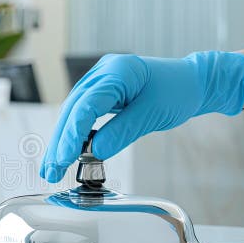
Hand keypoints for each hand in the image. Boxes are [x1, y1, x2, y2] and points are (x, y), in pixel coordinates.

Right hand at [40, 52, 243, 182]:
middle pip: (73, 110)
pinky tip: (67, 152)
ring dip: (63, 141)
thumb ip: (122, 132)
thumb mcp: (153, 114)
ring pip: (73, 113)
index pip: (86, 105)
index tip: (65, 158)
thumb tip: (94, 152)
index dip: (73, 134)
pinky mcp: (101, 92)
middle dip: (60, 142)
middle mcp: (103, 73)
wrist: (191, 82)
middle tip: (51, 170)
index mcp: (117, 71)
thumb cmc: (178, 92)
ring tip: (52, 168)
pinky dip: (74, 134)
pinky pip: (82, 114)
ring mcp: (100, 80)